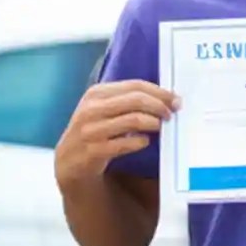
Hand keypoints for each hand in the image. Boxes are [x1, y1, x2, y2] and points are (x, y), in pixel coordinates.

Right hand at [54, 80, 179, 188]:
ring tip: (159, 126)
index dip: (160, 92)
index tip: (175, 100)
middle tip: (171, 114)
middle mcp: (91, 109)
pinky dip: (141, 142)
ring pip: (134, 120)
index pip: (136, 85)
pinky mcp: (94, 151)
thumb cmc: (95, 130)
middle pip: (137, 100)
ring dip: (153, 123)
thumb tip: (166, 97)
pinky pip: (127, 143)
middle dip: (160, 106)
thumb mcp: (104, 108)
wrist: (69, 159)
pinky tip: (144, 142)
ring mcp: (91, 130)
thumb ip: (128, 100)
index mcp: (96, 93)